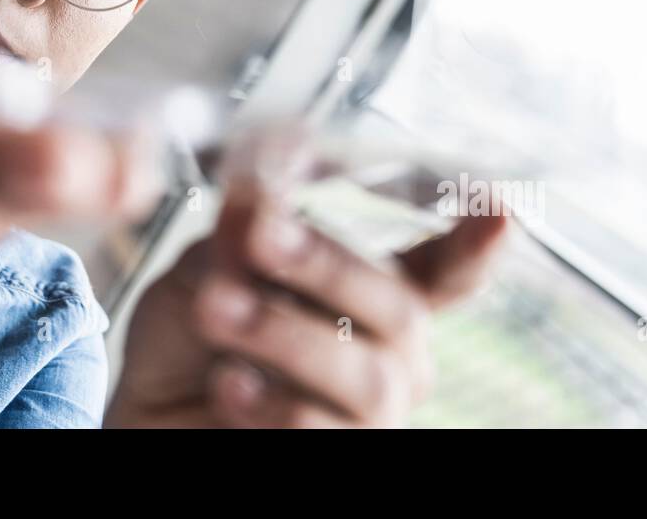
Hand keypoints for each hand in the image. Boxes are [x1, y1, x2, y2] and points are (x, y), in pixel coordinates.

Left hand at [105, 166, 507, 427]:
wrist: (146, 413)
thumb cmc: (193, 336)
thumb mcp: (207, 265)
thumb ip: (239, 233)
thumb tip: (259, 191)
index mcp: (376, 293)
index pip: (447, 269)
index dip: (477, 243)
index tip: (500, 209)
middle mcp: (392, 356)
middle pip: (397, 308)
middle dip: (325, 265)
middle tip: (259, 236)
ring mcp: (372, 417)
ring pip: (365, 377)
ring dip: (284, 333)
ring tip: (216, 309)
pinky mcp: (339, 455)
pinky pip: (320, 432)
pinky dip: (270, 402)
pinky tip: (227, 381)